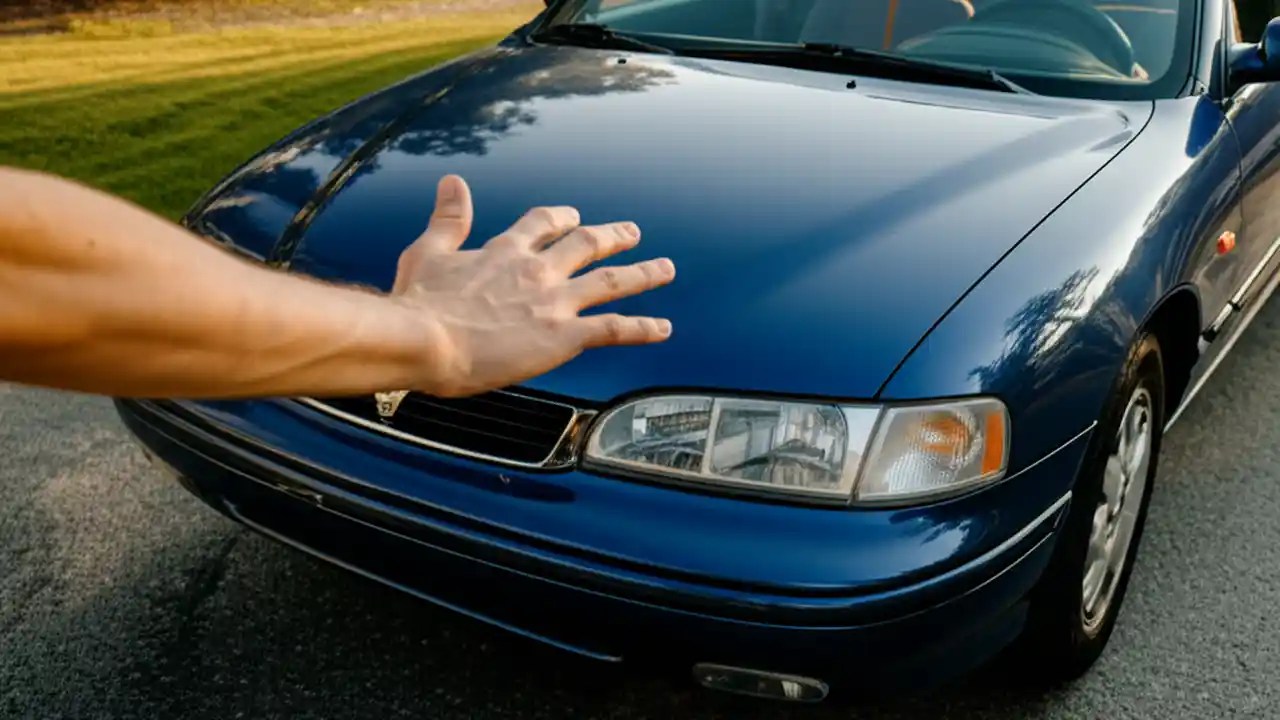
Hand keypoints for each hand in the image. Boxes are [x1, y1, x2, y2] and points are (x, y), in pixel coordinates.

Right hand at [392, 175, 674, 396]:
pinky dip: (642, 328)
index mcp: (504, 251)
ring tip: (666, 268)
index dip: (560, 219)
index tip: (573, 217)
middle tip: (633, 233)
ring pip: (611, 282)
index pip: (541, 224)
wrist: (426, 340)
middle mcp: (537, 270)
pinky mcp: (565, 336)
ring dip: (642, 274)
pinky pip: (614, 329)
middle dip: (612, 237)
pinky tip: (664, 328)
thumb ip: (448, 218)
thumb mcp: (428, 251)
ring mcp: (555, 302)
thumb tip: (452, 180)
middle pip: (585, 245)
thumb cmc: (419, 304)